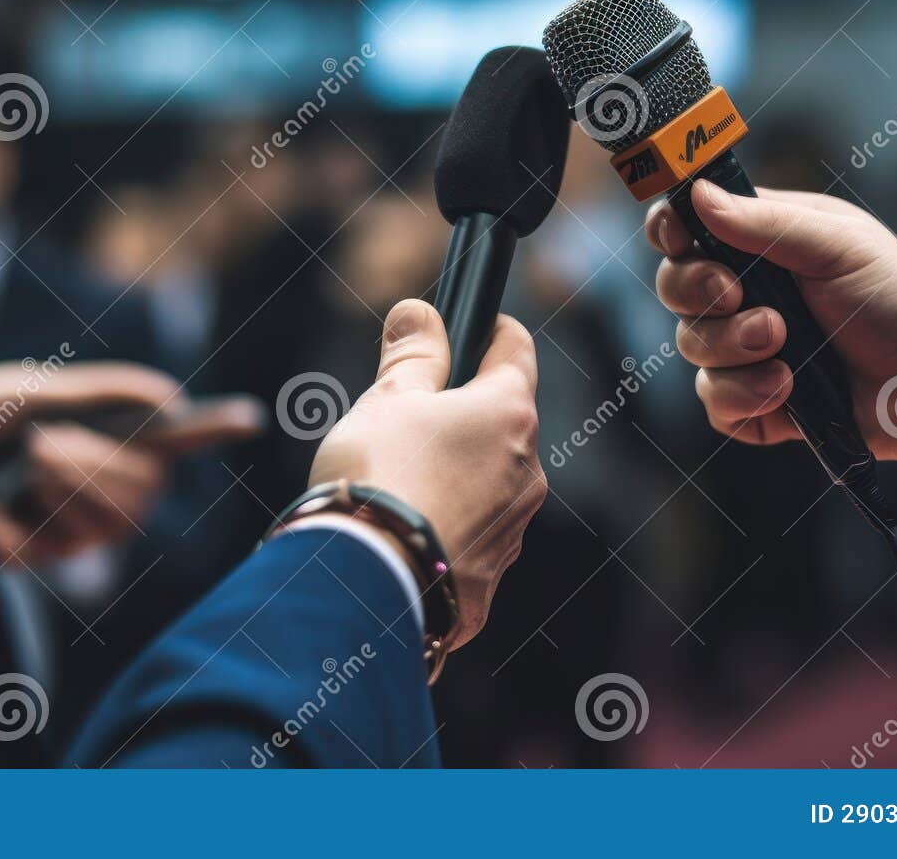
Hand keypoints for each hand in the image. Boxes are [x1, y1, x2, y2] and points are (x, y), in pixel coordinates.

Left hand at [0, 362, 265, 562]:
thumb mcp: (31, 391)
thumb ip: (104, 393)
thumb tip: (172, 394)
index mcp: (96, 437)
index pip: (167, 441)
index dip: (210, 430)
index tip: (251, 415)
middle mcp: (91, 486)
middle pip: (149, 487)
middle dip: (102, 463)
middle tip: (43, 443)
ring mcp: (69, 524)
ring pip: (117, 516)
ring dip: (68, 483)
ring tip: (22, 464)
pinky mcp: (38, 556)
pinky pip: (63, 541)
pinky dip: (23, 518)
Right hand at [304, 299, 545, 647]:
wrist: (368, 584)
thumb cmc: (379, 477)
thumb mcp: (387, 400)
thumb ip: (412, 354)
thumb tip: (420, 313)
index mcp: (509, 413)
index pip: (516, 349)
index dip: (491, 329)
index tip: (468, 326)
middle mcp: (528, 469)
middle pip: (502, 419)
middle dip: (463, 409)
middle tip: (408, 412)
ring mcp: (514, 528)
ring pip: (491, 479)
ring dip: (457, 468)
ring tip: (399, 479)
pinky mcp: (492, 578)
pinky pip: (474, 534)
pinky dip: (448, 522)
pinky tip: (406, 526)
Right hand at [648, 180, 896, 478]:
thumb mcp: (837, 244)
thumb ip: (766, 222)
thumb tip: (699, 195)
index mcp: (757, 241)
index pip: (685, 226)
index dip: (670, 229)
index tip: (681, 238)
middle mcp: (743, 293)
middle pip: (675, 287)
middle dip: (700, 293)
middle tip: (741, 296)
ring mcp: (744, 349)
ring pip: (691, 346)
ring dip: (734, 349)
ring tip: (788, 349)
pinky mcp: (753, 401)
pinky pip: (714, 402)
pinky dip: (745, 396)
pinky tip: (786, 390)